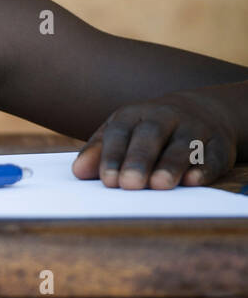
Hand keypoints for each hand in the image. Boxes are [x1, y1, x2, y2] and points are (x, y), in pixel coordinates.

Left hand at [71, 91, 238, 188]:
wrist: (199, 112)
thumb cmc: (146, 130)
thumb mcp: (120, 134)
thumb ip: (99, 152)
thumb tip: (78, 172)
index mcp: (134, 114)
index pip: (119, 132)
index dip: (112, 156)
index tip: (107, 180)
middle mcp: (164, 117)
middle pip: (150, 135)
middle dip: (139, 160)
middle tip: (129, 185)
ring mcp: (193, 128)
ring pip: (182, 145)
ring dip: (170, 165)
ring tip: (160, 186)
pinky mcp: (218, 144)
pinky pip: (213, 155)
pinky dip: (204, 168)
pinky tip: (193, 182)